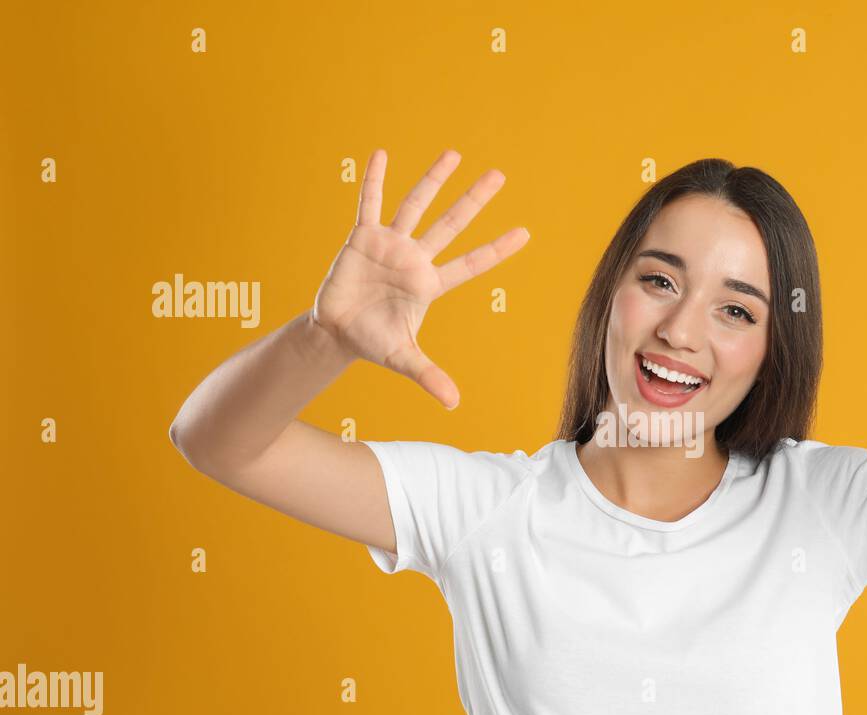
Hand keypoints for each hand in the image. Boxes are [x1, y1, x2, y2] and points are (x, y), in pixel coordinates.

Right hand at [311, 148, 529, 408]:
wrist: (336, 332)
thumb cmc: (373, 342)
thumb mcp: (404, 359)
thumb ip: (429, 376)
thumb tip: (454, 403)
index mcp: (430, 283)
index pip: (470, 263)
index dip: (496, 249)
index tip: (525, 233)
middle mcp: (415, 258)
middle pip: (450, 223)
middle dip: (473, 200)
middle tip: (499, 176)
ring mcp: (390, 245)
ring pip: (415, 205)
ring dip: (432, 180)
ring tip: (454, 154)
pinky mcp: (361, 238)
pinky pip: (369, 204)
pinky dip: (374, 180)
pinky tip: (380, 154)